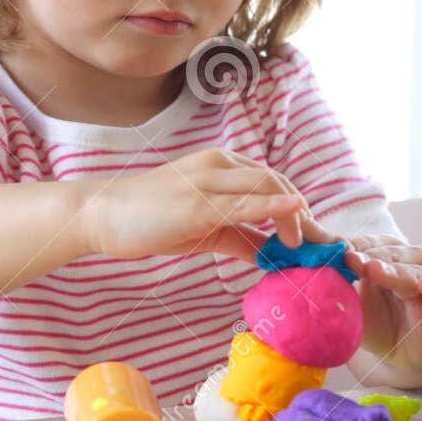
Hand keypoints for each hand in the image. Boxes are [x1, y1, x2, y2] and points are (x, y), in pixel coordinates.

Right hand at [82, 148, 308, 263]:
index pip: (272, 181)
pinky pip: (243, 202)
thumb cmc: (149, 219)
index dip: (300, 208)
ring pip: (266, 186)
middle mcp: (218, 165)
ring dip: (295, 215)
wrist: (102, 214)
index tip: (319, 238)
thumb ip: (239, 237)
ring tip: (308, 245)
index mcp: (221, 165)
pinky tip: (294, 211)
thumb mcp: (203, 229)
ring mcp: (207, 181)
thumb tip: (273, 255)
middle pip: (277, 181)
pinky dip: (273, 205)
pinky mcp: (196, 203)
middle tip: (319, 247)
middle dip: (305, 215)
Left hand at [298, 215, 421, 376]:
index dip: (346, 246)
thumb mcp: (353, 304)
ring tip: (374, 269)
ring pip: (408, 270)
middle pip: (385, 253)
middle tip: (348, 258)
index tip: (326, 247)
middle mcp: (406, 260)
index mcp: (383, 254)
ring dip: (391, 269)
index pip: (363, 244)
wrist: (408, 353)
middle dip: (366, 255)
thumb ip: (337, 286)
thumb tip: (302, 271)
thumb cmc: (379, 322)